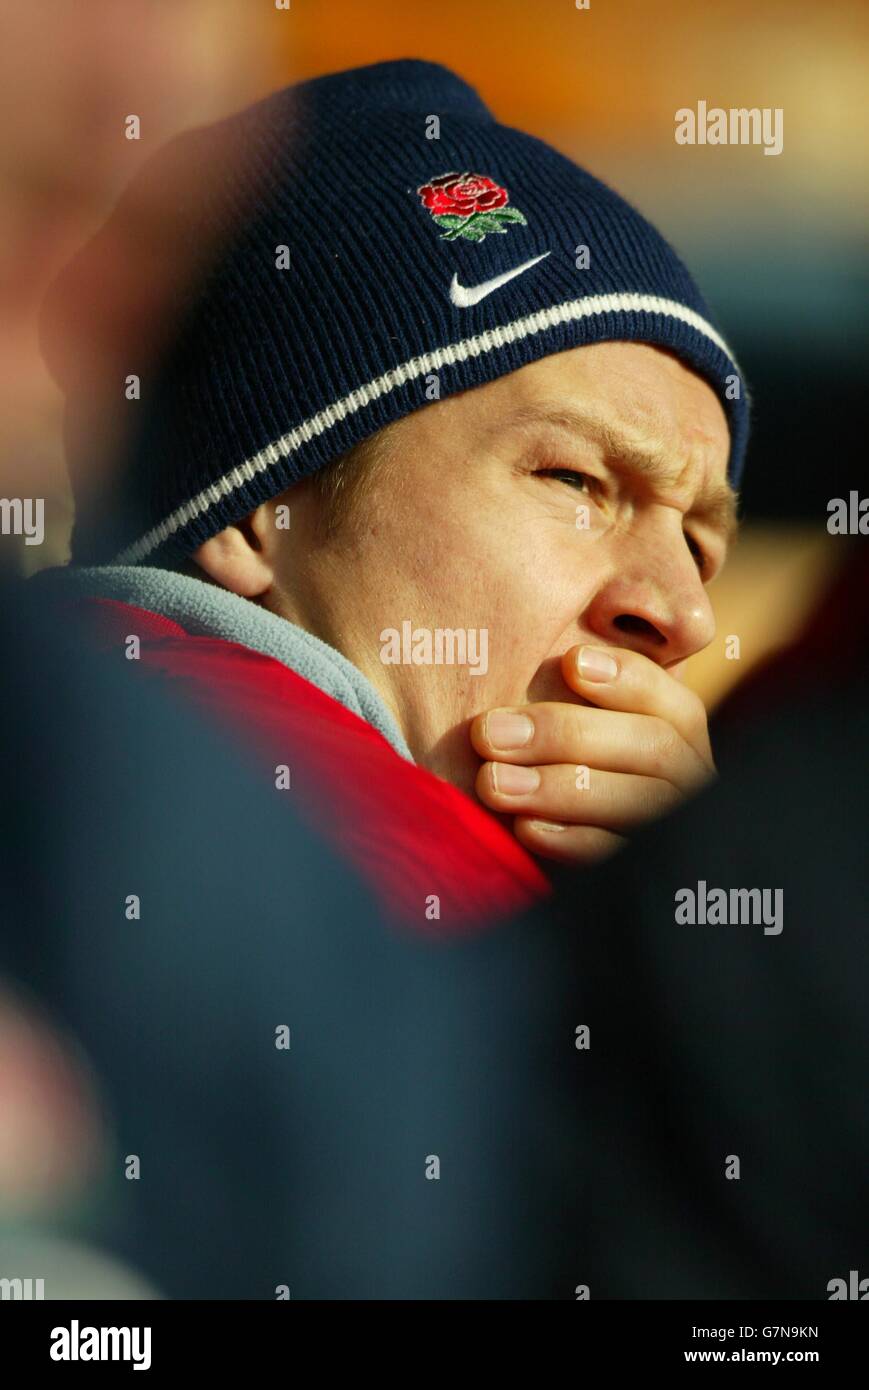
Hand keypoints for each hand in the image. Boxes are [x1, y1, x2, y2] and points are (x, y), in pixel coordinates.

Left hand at [470, 644, 715, 863]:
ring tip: (493, 782)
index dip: (628, 679)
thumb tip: (564, 656)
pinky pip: (616, 856)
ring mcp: (673, 830)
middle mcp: (691, 781)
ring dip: (559, 789)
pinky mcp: (642, 872)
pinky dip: (570, 841)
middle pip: (652, 748)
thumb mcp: (577, 724)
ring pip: (637, 802)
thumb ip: (579, 689)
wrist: (571, 870)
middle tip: (489, 732)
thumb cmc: (557, 765)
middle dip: (566, 734)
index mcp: (682, 739)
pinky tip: (525, 828)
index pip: (674, 703)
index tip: (571, 663)